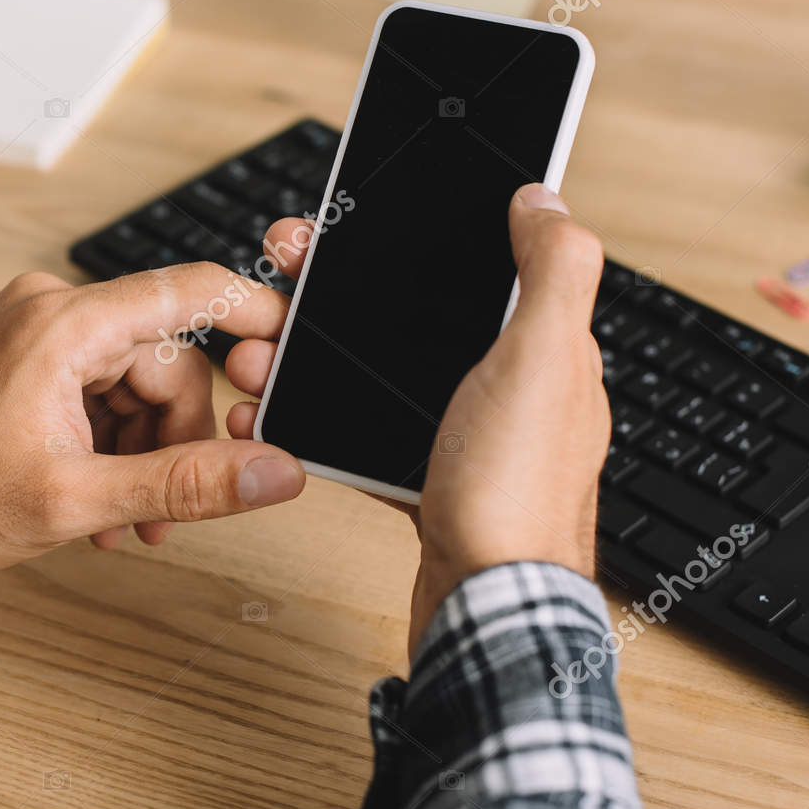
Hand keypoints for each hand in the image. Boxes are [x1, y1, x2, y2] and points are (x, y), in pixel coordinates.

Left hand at [0, 263, 307, 589]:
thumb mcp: (76, 500)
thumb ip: (183, 484)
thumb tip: (268, 473)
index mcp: (64, 325)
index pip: (190, 290)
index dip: (254, 314)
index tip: (290, 347)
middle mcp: (48, 309)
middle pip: (166, 357)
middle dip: (176, 438)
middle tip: (162, 512)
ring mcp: (30, 328)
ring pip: (132, 379)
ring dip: (140, 450)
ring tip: (118, 519)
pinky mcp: (20, 353)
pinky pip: (93, 386)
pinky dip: (106, 439)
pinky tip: (94, 497)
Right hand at [225, 183, 608, 658]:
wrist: (484, 605)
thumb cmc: (515, 492)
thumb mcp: (541, 360)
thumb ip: (551, 273)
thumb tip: (545, 202)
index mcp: (539, 346)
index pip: (470, 265)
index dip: (407, 238)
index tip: (345, 225)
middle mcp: (505, 385)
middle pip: (409, 314)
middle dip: (335, 297)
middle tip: (278, 284)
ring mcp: (464, 432)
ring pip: (375, 370)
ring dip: (310, 354)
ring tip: (257, 355)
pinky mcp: (427, 476)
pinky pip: (361, 426)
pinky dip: (317, 415)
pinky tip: (279, 410)